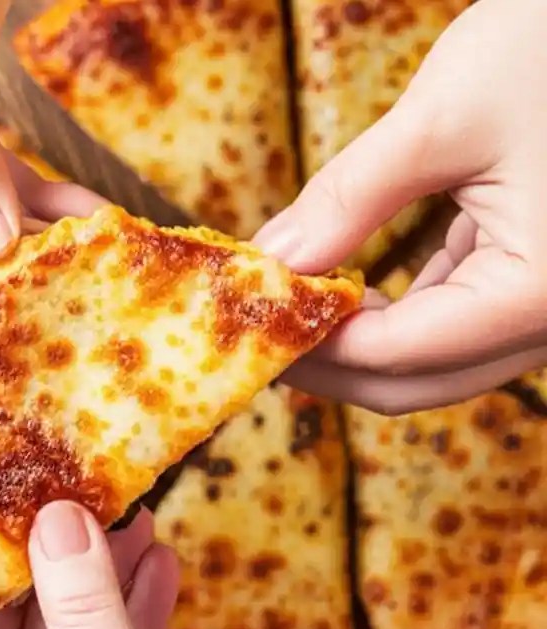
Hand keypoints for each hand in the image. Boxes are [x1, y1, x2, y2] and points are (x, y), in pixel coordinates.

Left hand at [252, 0, 546, 414]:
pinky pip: (458, 317)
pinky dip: (396, 310)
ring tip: (282, 308)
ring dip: (357, 342)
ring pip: (437, 358)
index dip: (307, 347)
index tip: (241, 323)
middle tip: (249, 331)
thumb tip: (274, 261)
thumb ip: (349, 200)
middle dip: (327, 363)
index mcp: (538, 292)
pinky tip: (341, 285)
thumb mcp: (441, 120)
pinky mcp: (541, 274)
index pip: (395, 355)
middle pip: (416, 379)